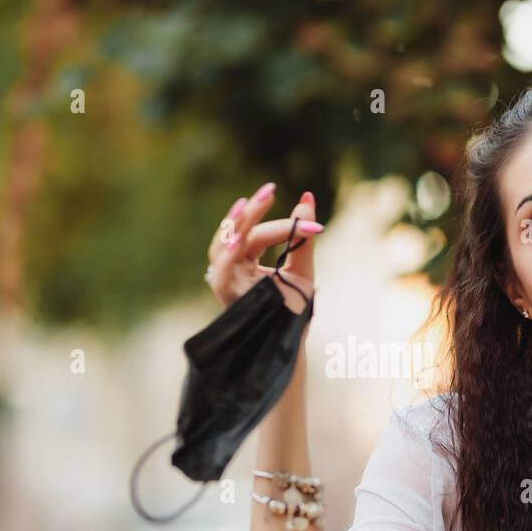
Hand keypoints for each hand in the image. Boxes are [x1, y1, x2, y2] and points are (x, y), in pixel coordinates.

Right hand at [205, 182, 323, 314]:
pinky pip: (220, 274)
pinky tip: (238, 242)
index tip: (311, 215)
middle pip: (236, 233)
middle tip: (269, 189)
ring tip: (249, 204)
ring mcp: (227, 284)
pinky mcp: (228, 298)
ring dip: (234, 225)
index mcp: (246, 261)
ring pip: (222, 247)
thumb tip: (306, 196)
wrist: (294, 341)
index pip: (255, 234)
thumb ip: (301, 236)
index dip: (280, 223)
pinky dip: (227, 258)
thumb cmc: (295, 309)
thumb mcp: (302, 268)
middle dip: (252, 212)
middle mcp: (232, 270)